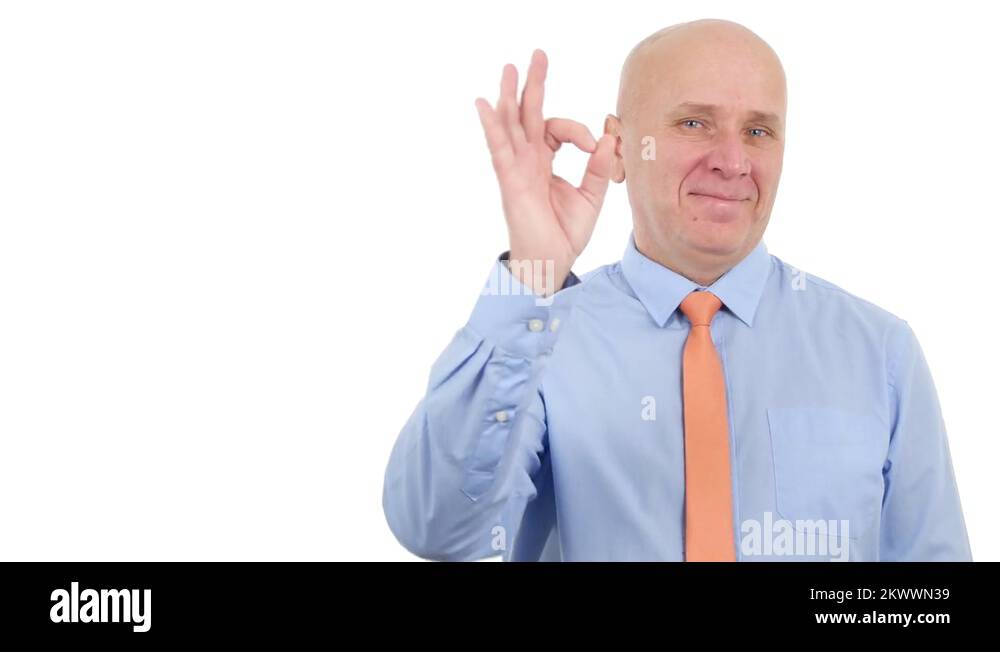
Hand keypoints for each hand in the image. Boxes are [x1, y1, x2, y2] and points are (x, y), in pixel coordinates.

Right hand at [474, 49, 614, 294]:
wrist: (550, 264)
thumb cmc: (564, 234)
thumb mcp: (591, 197)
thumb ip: (598, 168)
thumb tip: (608, 138)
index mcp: (544, 163)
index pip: (556, 129)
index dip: (577, 129)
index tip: (593, 145)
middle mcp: (527, 161)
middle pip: (527, 114)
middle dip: (533, 84)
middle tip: (537, 54)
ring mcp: (516, 169)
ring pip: (511, 124)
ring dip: (509, 95)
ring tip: (509, 68)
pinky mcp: (511, 181)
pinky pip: (500, 149)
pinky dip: (492, 126)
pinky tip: (485, 104)